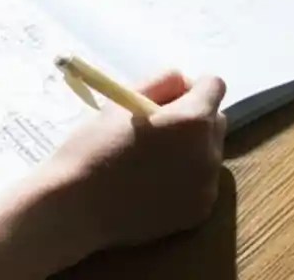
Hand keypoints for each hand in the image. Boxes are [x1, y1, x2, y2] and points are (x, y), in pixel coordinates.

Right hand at [51, 71, 228, 251]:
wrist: (78, 206)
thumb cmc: (94, 147)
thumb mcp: (121, 102)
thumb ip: (159, 83)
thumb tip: (183, 82)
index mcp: (192, 120)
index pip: (214, 86)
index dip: (192, 88)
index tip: (168, 99)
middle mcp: (209, 153)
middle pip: (215, 122)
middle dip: (193, 118)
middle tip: (156, 128)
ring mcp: (206, 186)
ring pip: (208, 154)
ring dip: (189, 149)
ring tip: (151, 159)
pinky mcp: (199, 211)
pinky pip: (200, 183)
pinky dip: (184, 178)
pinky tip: (152, 183)